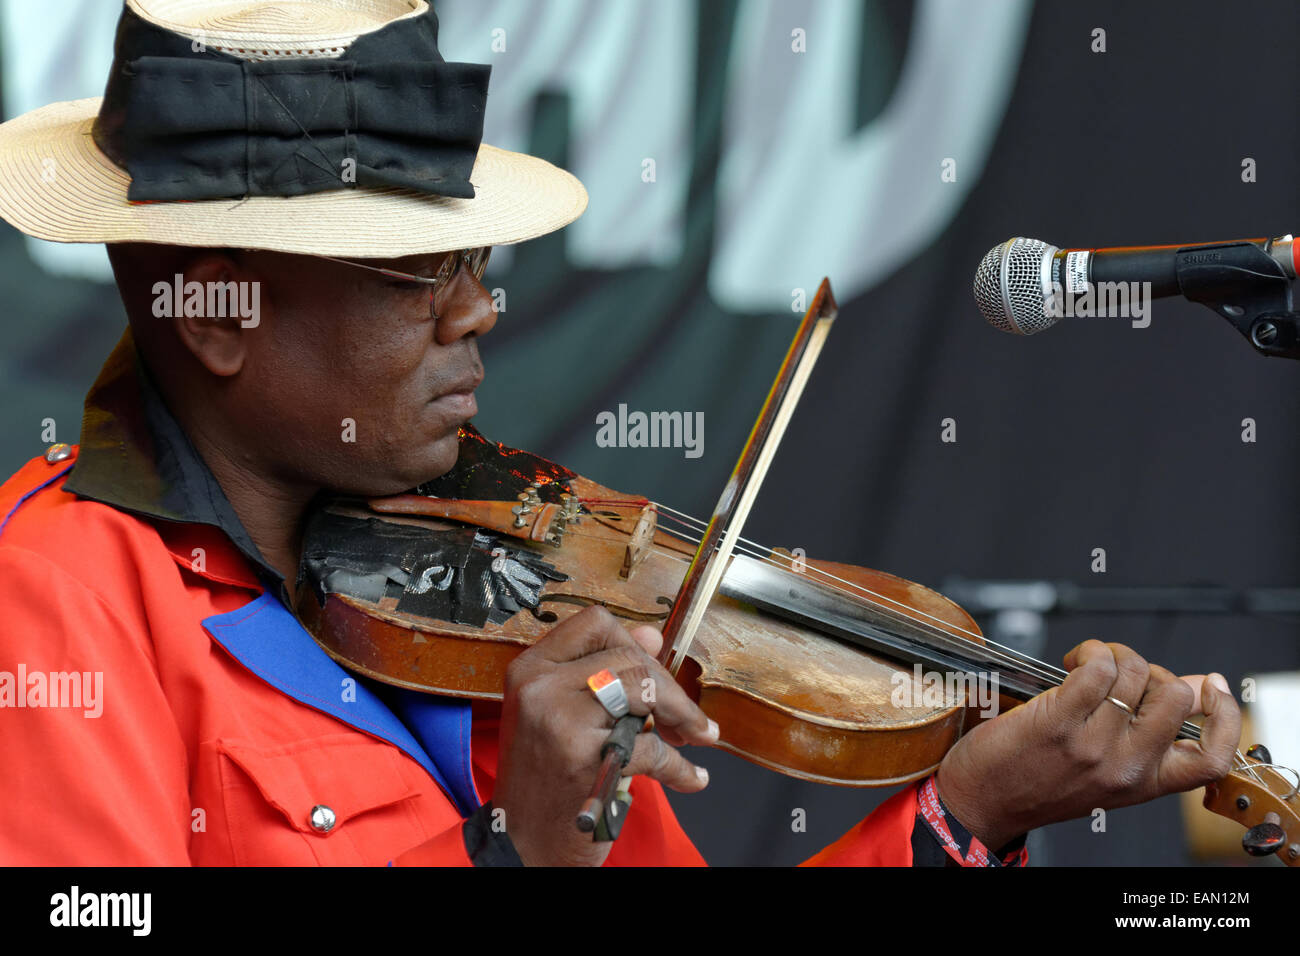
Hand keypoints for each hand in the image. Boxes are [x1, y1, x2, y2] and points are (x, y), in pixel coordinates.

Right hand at [492, 605, 719, 865]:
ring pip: (643, 692)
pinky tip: (690, 778)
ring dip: (681, 717)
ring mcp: (558, 718)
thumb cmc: (545, 779)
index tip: (653, 672)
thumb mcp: (561, 715)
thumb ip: (604, 672)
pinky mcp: (581, 756)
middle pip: (628, 657)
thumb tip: (652, 634)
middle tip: (688, 719)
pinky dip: (679, 767)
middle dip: (669, 688)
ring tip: (690, 740)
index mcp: (532, 668)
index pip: (596, 623)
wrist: (522, 843)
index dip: (635, 644)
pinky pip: (650, 746)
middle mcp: (540, 686)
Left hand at [935, 639, 1240, 848]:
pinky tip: (1073, 661)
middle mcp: (1126, 768)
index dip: (1226, 716)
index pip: (1213, 757)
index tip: (1212, 687)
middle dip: (1153, 669)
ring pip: (1135, 673)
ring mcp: (1093, 747)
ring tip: (1088, 664)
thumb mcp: (1105, 773)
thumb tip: (1190, 687)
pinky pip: (1096, 669)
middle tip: (1123, 672)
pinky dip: (1090, 651)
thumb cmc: (1037, 781)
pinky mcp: (1057, 724)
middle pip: (1176, 698)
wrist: (980, 801)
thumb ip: (1144, 738)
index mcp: (1145, 783)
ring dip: (1113, 652)